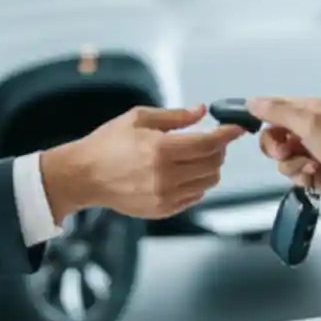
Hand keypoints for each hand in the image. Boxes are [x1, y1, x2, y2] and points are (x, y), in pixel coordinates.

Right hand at [41, 105, 244, 220]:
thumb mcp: (139, 118)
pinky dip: (198, 183)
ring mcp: (165, 196)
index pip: (208, 143)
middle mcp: (166, 176)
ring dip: (210, 167)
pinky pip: (195, 196)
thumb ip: (175, 116)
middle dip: (218, 149)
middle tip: (211, 139)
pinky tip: (185, 172)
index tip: (236, 128)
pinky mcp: (162, 209)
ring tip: (197, 156)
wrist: (84, 176)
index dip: (227, 134)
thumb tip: (201, 111)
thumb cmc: (108, 143)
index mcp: (161, 149)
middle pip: (213, 164)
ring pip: (208, 182)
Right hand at [246, 97, 320, 199]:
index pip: (272, 111)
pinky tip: (316, 175)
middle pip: (272, 140)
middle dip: (276, 149)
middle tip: (287, 151)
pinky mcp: (314, 174)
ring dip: (293, 166)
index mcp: (304, 111)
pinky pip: (295, 177)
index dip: (262, 121)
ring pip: (282, 162)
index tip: (257, 130)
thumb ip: (278, 112)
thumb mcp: (309, 121)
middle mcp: (305, 130)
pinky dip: (303, 177)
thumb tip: (251, 101)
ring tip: (311, 166)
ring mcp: (309, 153)